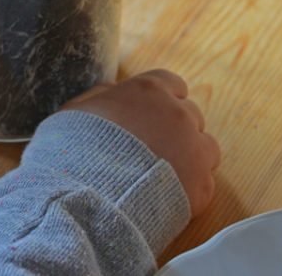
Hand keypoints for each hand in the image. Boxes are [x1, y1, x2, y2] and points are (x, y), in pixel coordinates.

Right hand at [61, 69, 220, 215]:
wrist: (88, 197)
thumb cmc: (75, 150)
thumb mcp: (75, 111)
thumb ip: (101, 96)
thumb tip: (114, 91)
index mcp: (148, 91)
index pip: (173, 84)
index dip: (162, 100)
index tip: (151, 115)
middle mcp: (178, 114)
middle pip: (190, 115)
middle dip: (174, 130)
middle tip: (151, 150)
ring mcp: (194, 149)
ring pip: (206, 147)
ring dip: (189, 157)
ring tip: (163, 176)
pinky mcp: (201, 186)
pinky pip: (205, 183)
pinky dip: (189, 189)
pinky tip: (165, 197)